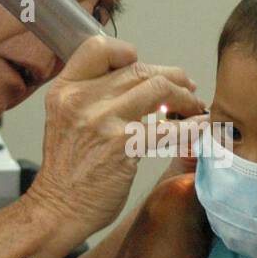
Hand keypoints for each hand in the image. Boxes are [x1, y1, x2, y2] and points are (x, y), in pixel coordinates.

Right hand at [26, 36, 204, 238]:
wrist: (57, 210)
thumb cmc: (67, 171)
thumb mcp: (65, 120)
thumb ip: (91, 97)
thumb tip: (132, 82)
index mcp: (66, 90)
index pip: (98, 48)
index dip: (128, 53)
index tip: (147, 70)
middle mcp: (82, 99)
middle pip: (138, 68)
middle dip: (171, 76)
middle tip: (187, 87)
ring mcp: (103, 121)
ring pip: (158, 88)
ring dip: (185, 96)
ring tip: (194, 106)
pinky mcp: (123, 146)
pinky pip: (168, 128)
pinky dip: (191, 126)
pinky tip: (199, 128)